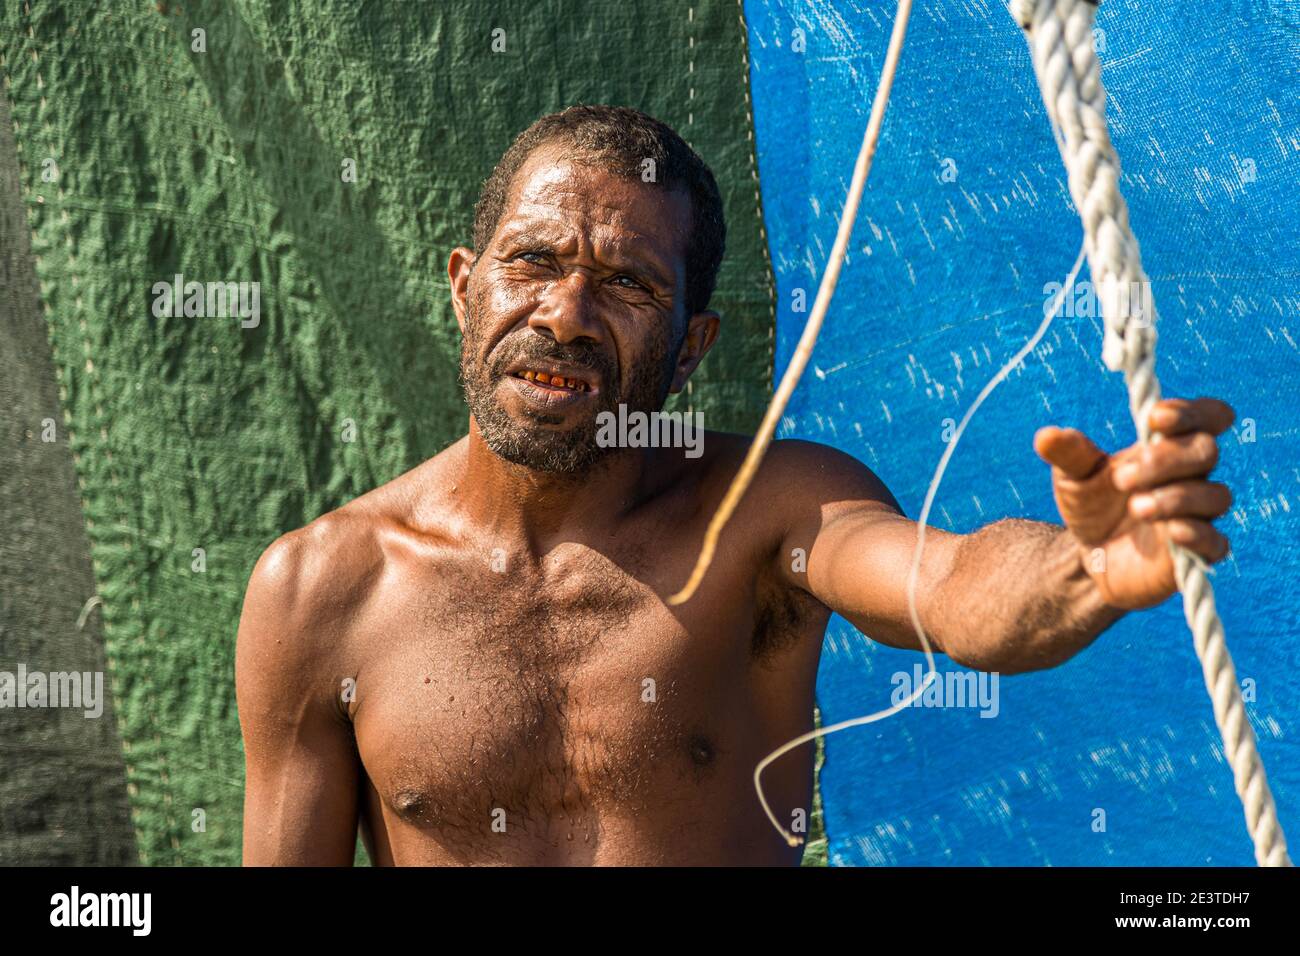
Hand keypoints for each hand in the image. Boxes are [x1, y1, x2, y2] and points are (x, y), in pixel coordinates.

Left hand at [1033, 398, 1234, 609]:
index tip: (1154, 418)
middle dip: (1165, 460)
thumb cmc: (1091, 508)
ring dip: (1175, 498)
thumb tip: (1046, 436)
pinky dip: (1197, 534)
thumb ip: (1068, 455)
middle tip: (1121, 479)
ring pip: (1215, 496)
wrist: (1088, 560)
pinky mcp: (1198, 553)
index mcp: (1169, 447)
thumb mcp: (1073, 478)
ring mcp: (1199, 514)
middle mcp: (1192, 477)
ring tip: (1136, 507)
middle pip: (1204, 452)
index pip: (1207, 417)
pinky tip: (1172, 532)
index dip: (1192, 412)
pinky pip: (1216, 542)